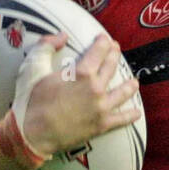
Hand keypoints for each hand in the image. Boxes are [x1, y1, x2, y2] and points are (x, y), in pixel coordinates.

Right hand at [20, 34, 140, 158]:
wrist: (33, 133)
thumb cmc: (32, 101)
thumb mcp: (32, 67)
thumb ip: (46, 46)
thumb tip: (62, 35)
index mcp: (82, 73)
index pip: (99, 51)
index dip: (103, 42)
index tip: (105, 39)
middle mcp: (96, 88)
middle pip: (111, 67)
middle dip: (115, 56)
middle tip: (117, 51)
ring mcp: (101, 107)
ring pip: (123, 93)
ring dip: (130, 86)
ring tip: (134, 82)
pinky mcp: (102, 125)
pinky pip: (122, 119)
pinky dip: (131, 115)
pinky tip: (136, 112)